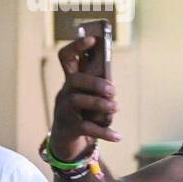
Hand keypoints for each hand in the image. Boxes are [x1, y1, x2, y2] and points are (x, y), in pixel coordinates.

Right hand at [51, 35, 120, 159]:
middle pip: (74, 79)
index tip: (93, 39)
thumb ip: (99, 88)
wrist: (66, 142)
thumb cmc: (83, 114)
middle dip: (94, 82)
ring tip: (116, 108)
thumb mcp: (90, 98)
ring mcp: (64, 111)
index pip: (67, 58)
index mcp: (71, 82)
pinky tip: (118, 136)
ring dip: (100, 104)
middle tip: (112, 90)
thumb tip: (112, 84)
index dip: (77, 46)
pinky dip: (105, 132)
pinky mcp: (69, 129)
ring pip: (78, 101)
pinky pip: (86, 128)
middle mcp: (65, 93)